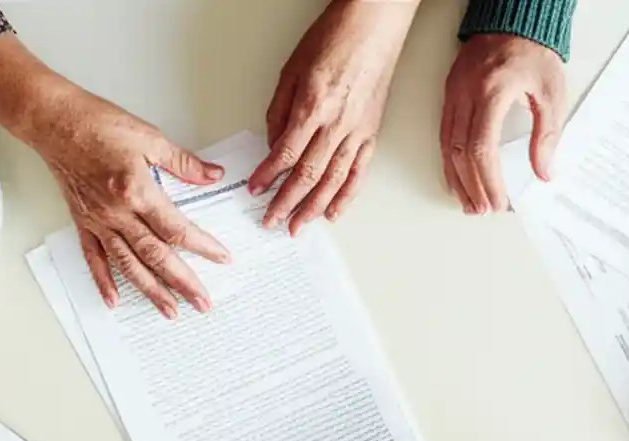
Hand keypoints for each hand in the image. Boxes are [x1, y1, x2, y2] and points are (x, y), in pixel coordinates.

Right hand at [42, 91, 231, 317]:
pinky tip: (115, 301)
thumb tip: (212, 175)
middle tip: (202, 303)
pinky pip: (93, 258)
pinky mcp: (82, 222)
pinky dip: (104, 281)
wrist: (54, 121)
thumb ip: (183, 162)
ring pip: (128, 264)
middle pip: (156, 255)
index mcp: (137, 190)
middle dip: (182, 282)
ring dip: (151, 291)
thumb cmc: (97, 123)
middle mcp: (117, 212)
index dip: (202, 246)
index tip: (222, 259)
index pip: (176, 228)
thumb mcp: (149, 137)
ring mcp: (98, 221)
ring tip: (170, 311)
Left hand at [249, 1, 417, 233]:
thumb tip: (274, 145)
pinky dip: (346, 196)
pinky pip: (358, 172)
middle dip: (286, 202)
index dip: (268, 176)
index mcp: (312, 106)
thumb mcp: (291, 71)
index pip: (285, 153)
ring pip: (333, 180)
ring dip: (313, 208)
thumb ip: (279, 111)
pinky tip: (334, 212)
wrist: (372, 26)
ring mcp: (357, 131)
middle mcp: (336, 124)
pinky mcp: (371, 133)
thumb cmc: (334, 39)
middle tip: (271, 220)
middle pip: (308, 175)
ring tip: (298, 226)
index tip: (256, 190)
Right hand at [441, 33, 566, 213]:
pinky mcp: (450, 94)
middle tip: (483, 209)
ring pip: (446, 146)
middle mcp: (467, 94)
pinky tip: (455, 177)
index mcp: (493, 92)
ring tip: (469, 202)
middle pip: (459, 152)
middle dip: (472, 186)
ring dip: (456, 179)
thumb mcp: (552, 93)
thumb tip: (543, 171)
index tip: (498, 201)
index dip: (488, 180)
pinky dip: (447, 160)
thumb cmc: (534, 52)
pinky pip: (443, 133)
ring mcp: (454, 93)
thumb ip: (547, 135)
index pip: (481, 147)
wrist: (513, 20)